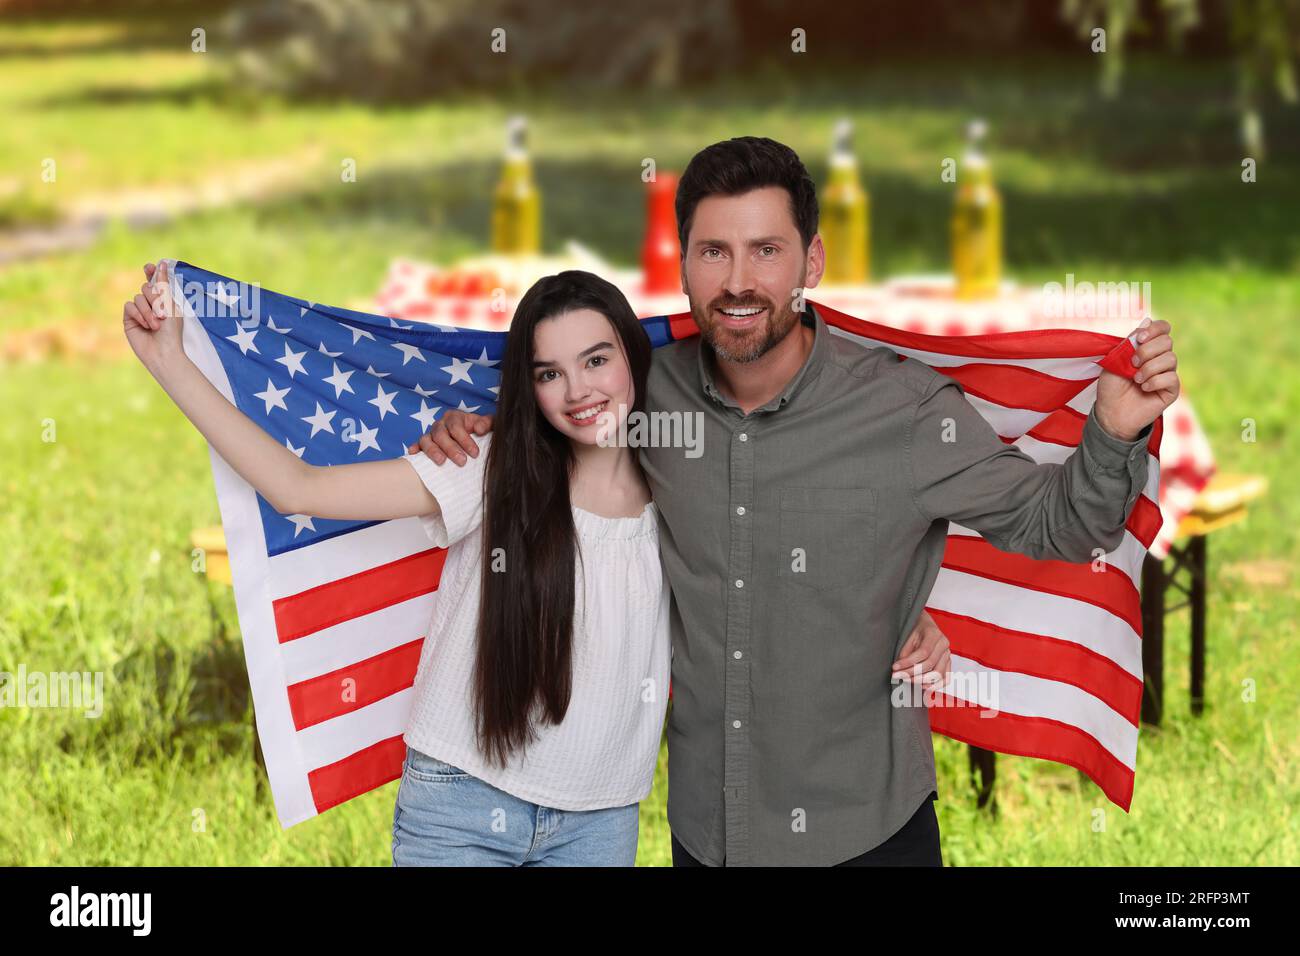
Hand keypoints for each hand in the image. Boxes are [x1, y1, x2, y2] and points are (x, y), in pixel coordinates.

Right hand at [123, 260, 182, 373]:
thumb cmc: (171, 331)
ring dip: (148, 310)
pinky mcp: (129, 319)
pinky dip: (138, 314)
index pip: (156, 281)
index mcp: (164, 300)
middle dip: (154, 298)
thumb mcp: (170, 306)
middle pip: (146, 287)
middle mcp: (151, 304)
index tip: (149, 266)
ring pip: (138, 297)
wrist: (164, 352)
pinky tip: (146, 325)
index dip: (152, 272)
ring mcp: (140, 311)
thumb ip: (163, 286)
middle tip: (163, 313)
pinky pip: (129, 306)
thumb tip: (161, 264)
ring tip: (156, 324)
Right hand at [406, 409, 494, 463]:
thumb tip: (480, 429)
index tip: (475, 453)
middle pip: (441, 434)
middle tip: (462, 461)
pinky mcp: (424, 444)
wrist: (473, 436)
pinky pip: (417, 445)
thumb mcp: (488, 424)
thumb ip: (487, 423)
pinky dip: (415, 448)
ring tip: (441, 462)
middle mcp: (440, 424)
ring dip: (433, 451)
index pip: (456, 427)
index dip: (465, 440)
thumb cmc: (480, 430)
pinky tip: (414, 454)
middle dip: (451, 448)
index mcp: (455, 417)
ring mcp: (431, 434)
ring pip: (426, 440)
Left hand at [891, 610, 949, 685]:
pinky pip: (946, 678)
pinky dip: (935, 686)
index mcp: (934, 634)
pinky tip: (922, 688)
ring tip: (906, 681)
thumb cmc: (914, 628)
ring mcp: (948, 654)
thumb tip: (900, 668)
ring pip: (938, 674)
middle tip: (897, 676)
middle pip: (930, 664)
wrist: (924, 623)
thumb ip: (905, 650)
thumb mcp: (907, 634)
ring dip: (921, 681)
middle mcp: (944, 644)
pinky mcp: (948, 663)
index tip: (894, 668)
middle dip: (911, 673)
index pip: (923, 652)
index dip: (908, 662)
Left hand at [1095, 318, 1179, 441]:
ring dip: (1149, 368)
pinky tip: (1144, 388)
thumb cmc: (1111, 386)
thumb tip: (1147, 319)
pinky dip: (1155, 381)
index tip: (1139, 338)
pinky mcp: (1171, 390)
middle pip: (1167, 341)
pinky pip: (1172, 378)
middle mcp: (1160, 358)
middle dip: (1147, 351)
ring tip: (1135, 379)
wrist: (1110, 412)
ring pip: (1171, 359)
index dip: (1155, 329)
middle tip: (1132, 364)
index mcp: (1148, 348)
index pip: (1163, 328)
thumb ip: (1130, 342)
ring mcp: (1167, 374)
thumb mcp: (1115, 360)